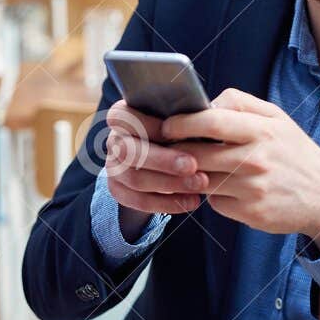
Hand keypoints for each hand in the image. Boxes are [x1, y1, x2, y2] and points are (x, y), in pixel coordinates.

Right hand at [102, 99, 207, 234]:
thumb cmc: (175, 134)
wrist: (162, 162)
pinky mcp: (119, 191)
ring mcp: (113, 168)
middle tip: (193, 165)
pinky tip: (191, 201)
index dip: (147, 125)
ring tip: (200, 184)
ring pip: (135, 179)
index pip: (121, 116)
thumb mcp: (177, 122)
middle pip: (128, 150)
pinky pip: (139, 202)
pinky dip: (167, 203)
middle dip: (163, 160)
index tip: (176, 133)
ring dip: (170, 183)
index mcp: (123, 118)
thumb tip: (205, 120)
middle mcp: (113, 142)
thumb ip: (182, 120)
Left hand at [160, 88, 319, 247]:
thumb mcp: (277, 118)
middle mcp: (255, 159)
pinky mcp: (248, 212)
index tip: (168, 126)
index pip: (210, 121)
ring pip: (200, 179)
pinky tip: (225, 189)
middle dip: (176, 151)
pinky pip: (213, 202)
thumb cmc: (295, 154)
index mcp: (262, 130)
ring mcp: (251, 188)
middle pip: (196, 153)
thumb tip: (206, 103)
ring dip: (191, 174)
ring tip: (196, 167)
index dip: (181, 123)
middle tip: (169, 149)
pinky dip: (212, 195)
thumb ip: (240, 104)